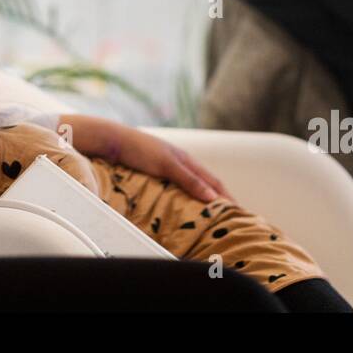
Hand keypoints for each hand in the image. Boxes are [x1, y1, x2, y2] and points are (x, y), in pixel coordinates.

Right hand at [61, 114, 236, 203]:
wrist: (112, 137)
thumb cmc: (129, 152)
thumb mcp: (152, 167)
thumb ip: (166, 178)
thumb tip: (180, 194)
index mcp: (180, 160)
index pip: (208, 179)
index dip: (222, 193)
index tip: (234, 209)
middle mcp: (181, 158)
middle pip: (211, 179)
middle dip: (226, 196)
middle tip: (240, 215)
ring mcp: (174, 159)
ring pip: (204, 178)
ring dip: (218, 194)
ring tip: (231, 211)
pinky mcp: (165, 160)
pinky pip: (188, 177)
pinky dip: (200, 188)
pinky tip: (210, 199)